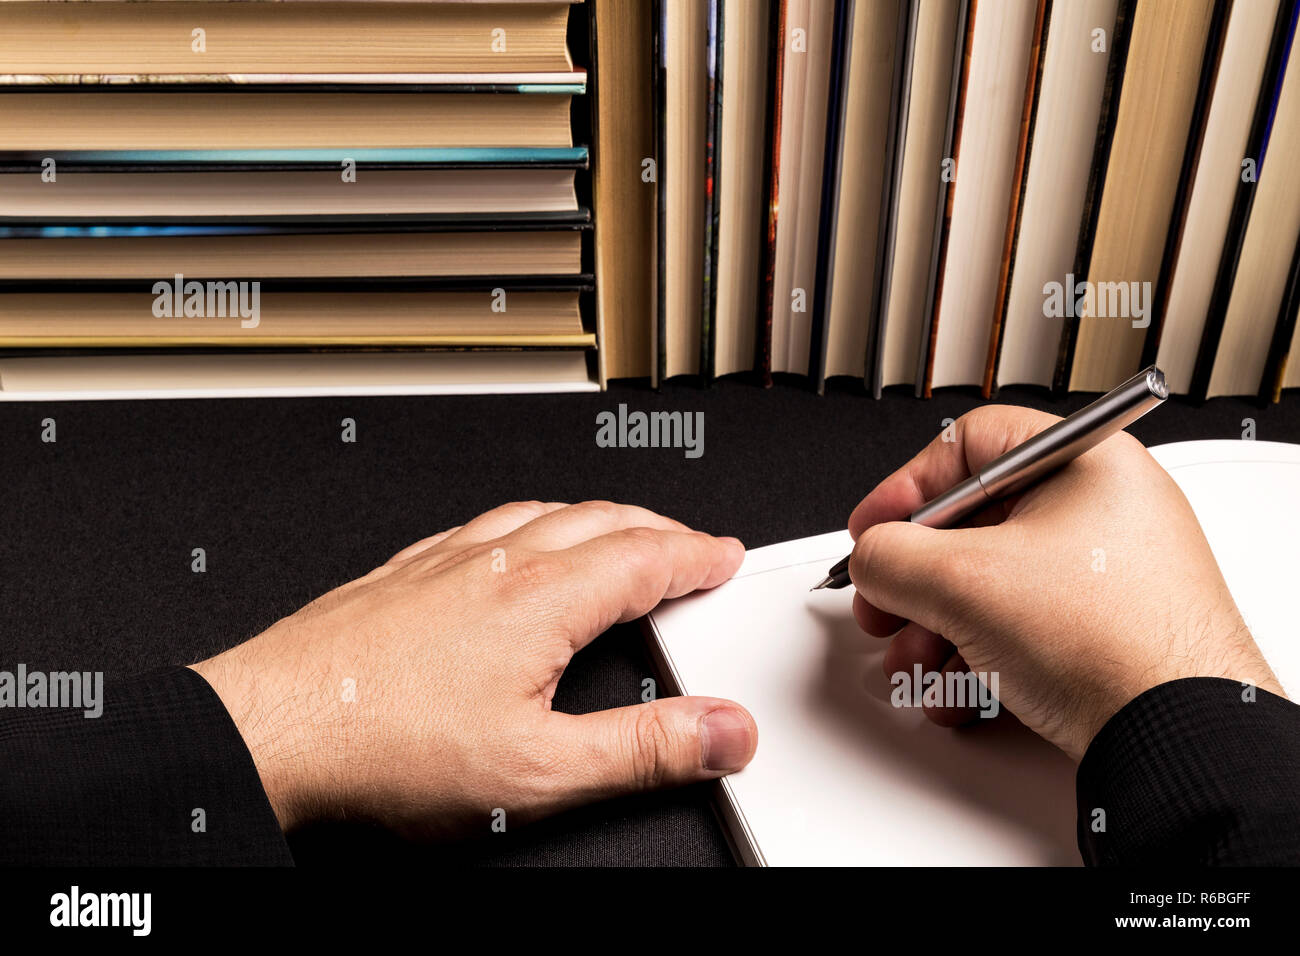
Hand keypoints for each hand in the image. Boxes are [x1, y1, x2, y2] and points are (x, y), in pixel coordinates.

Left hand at [190, 501, 755, 836]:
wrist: (273, 730)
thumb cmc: (383, 748)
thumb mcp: (538, 772)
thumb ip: (643, 750)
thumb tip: (722, 731)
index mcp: (541, 602)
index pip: (645, 558)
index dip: (695, 554)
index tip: (723, 555)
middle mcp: (495, 565)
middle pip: (601, 521)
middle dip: (658, 529)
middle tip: (689, 545)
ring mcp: (444, 563)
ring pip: (541, 513)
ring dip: (595, 518)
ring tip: (618, 533)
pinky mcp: (402, 574)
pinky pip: (481, 525)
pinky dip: (526, 524)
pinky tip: (513, 541)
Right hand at [847, 405, 1282, 759]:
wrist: (1177, 736)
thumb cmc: (1112, 644)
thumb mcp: (961, 581)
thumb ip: (891, 557)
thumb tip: (872, 559)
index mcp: (1088, 464)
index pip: (973, 446)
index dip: (908, 487)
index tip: (873, 529)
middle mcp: (1106, 512)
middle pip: (975, 525)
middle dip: (915, 578)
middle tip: (885, 602)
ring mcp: (1113, 576)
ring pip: (993, 586)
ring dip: (935, 627)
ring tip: (915, 663)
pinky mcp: (1109, 634)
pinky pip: (1023, 629)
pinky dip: (977, 656)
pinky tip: (955, 691)